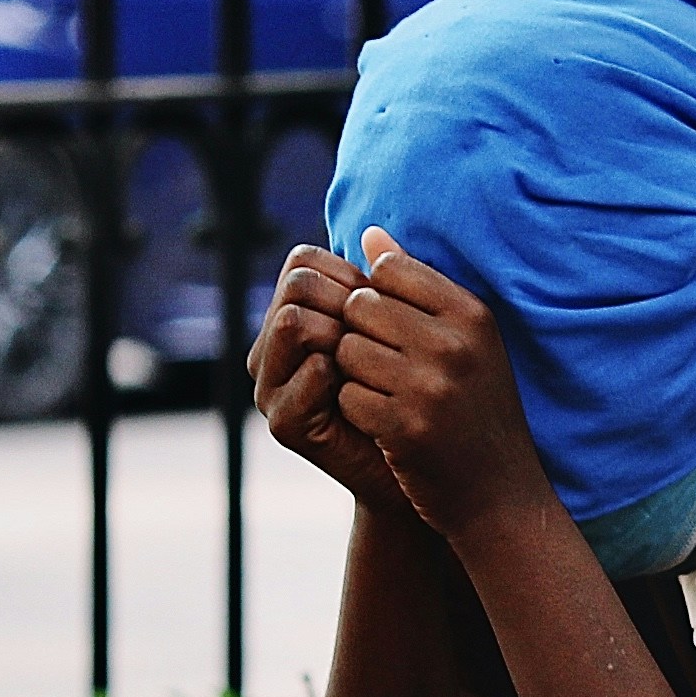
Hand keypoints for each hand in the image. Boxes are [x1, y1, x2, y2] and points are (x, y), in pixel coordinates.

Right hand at [250, 245, 411, 520]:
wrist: (422, 466)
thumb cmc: (414, 393)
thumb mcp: (399, 332)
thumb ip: (382, 287)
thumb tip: (375, 230)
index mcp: (293, 320)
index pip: (302, 262)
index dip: (348, 274)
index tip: (385, 305)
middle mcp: (273, 350)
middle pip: (295, 285)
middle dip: (345, 301)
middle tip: (379, 337)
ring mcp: (272, 387)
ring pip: (293, 320)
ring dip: (341, 333)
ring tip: (371, 363)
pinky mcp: (284, 423)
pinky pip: (310, 371)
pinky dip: (344, 374)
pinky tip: (370, 393)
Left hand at [332, 227, 560, 546]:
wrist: (499, 494)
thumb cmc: (478, 410)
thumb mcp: (468, 342)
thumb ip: (418, 286)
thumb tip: (370, 234)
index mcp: (473, 314)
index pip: (390, 270)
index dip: (377, 296)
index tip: (392, 328)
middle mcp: (454, 344)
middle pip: (361, 305)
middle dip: (360, 333)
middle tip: (385, 366)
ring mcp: (430, 387)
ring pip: (348, 350)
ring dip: (354, 373)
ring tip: (386, 393)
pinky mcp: (404, 427)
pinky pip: (347, 395)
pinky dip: (356, 410)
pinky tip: (384, 423)